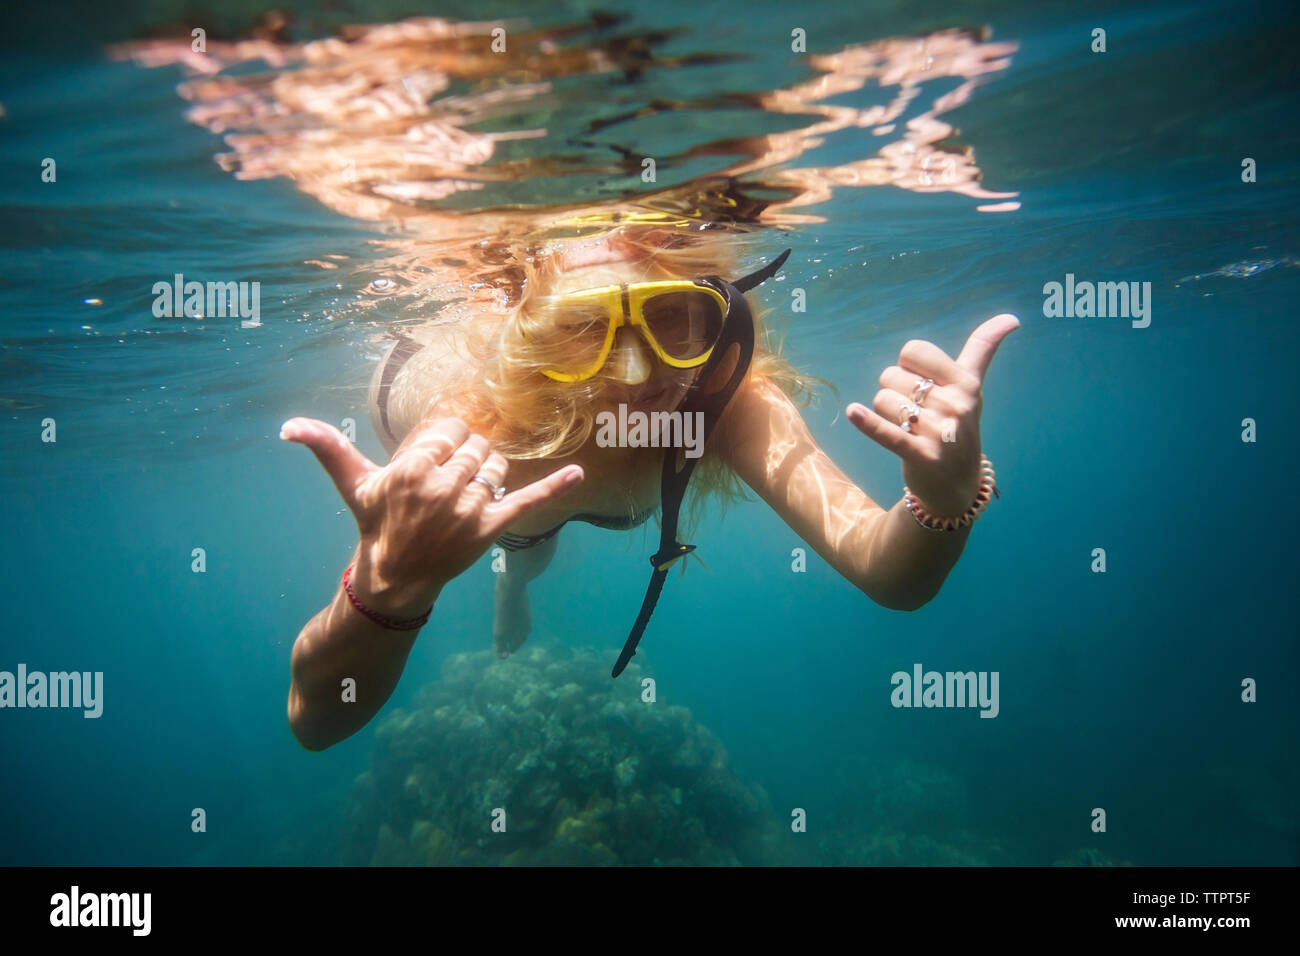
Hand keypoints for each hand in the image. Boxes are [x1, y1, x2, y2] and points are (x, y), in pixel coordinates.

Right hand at [279, 416, 583, 611]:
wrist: (393, 580)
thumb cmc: (375, 525)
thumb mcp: (352, 485)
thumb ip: (325, 448)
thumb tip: (288, 427)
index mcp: (412, 469)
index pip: (451, 430)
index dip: (445, 441)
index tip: (434, 458)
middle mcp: (442, 488)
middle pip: (476, 447)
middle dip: (465, 457)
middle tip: (448, 479)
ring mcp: (469, 509)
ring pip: (497, 468)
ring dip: (487, 473)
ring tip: (465, 491)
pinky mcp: (491, 529)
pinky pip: (528, 502)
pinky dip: (556, 488)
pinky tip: (580, 475)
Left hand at [846, 314, 1018, 516]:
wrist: (956, 486)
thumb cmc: (958, 428)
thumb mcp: (971, 389)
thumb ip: (983, 349)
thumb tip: (1011, 317)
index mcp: (965, 382)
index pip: (914, 351)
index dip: (906, 366)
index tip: (920, 383)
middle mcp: (956, 404)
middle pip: (892, 375)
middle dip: (894, 393)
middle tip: (915, 414)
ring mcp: (940, 430)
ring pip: (883, 400)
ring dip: (885, 414)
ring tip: (908, 429)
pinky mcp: (921, 454)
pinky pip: (886, 431)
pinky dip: (867, 423)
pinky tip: (854, 413)